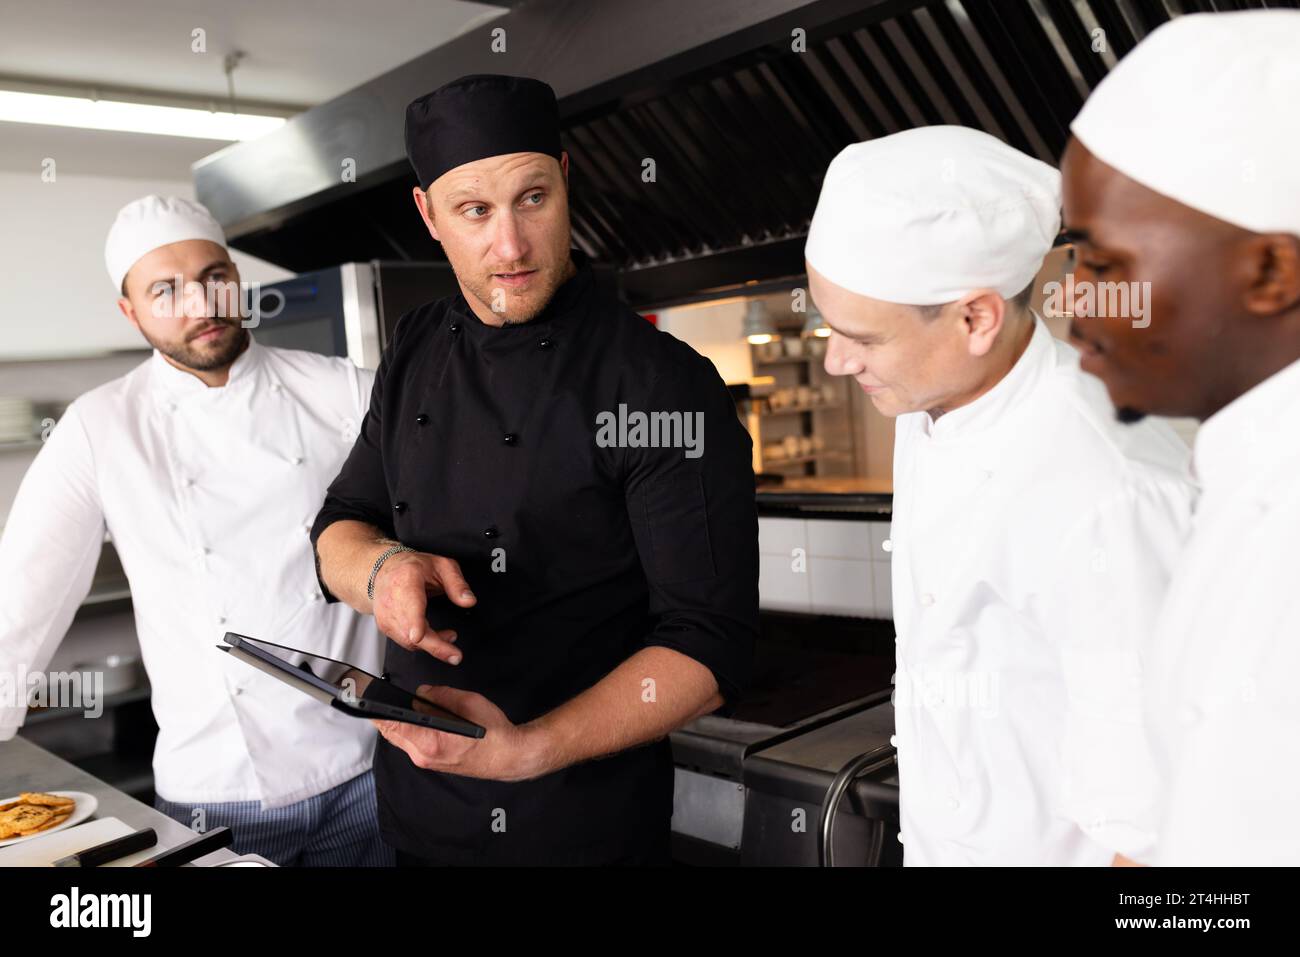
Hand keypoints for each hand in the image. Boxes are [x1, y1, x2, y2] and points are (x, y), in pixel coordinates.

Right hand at [372, 551, 475, 663]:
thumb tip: (468, 600)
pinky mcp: (385, 628)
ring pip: (408, 641)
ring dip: (432, 644)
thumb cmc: (412, 568)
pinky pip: (405, 642)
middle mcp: (392, 600)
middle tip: (455, 654)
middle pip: (410, 631)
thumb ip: (457, 583)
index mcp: (406, 580)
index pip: (409, 605)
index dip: (413, 622)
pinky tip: (433, 635)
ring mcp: (386, 616)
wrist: (384, 571)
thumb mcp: (442, 566)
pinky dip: (422, 643)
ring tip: (449, 635)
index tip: (417, 636)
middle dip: (435, 646)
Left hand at [372, 685, 546, 781]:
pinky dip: (408, 731)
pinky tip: (415, 719)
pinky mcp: (432, 763)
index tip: (365, 699)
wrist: (508, 756)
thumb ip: (439, 695)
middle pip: (391, 733)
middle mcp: (424, 755)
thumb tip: (421, 693)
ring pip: (400, 740)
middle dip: (384, 715)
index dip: (376, 711)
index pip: (391, 724)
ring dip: (396, 724)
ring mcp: (427, 761)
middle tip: (378, 697)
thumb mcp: (467, 701)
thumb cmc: (492, 732)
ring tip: (398, 705)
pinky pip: (411, 745)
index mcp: (430, 739)